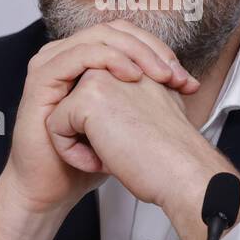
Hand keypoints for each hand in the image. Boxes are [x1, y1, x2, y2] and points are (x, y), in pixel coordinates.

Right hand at [0, 21, 199, 215]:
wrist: (55, 188)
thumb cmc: (88, 159)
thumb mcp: (127, 120)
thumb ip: (146, 94)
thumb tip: (185, 80)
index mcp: (86, 61)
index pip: (127, 35)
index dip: (159, 50)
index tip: (186, 80)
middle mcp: (68, 55)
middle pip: (115, 30)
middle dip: (152, 50)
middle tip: (176, 77)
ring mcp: (52, 63)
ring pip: (100, 36)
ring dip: (136, 53)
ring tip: (159, 77)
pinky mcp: (42, 77)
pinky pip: (81, 55)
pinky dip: (110, 62)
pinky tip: (131, 78)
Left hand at [43, 68, 214, 210]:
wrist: (183, 174)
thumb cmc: (173, 153)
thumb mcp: (158, 109)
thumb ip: (136, 93)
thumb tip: (114, 101)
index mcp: (134, 65)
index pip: (94, 94)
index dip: (104, 125)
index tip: (132, 142)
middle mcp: (116, 65)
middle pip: (75, 103)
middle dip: (88, 131)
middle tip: (124, 147)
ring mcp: (99, 78)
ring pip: (63, 114)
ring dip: (82, 142)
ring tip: (115, 152)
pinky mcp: (85, 98)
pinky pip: (56, 128)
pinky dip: (74, 154)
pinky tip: (104, 160)